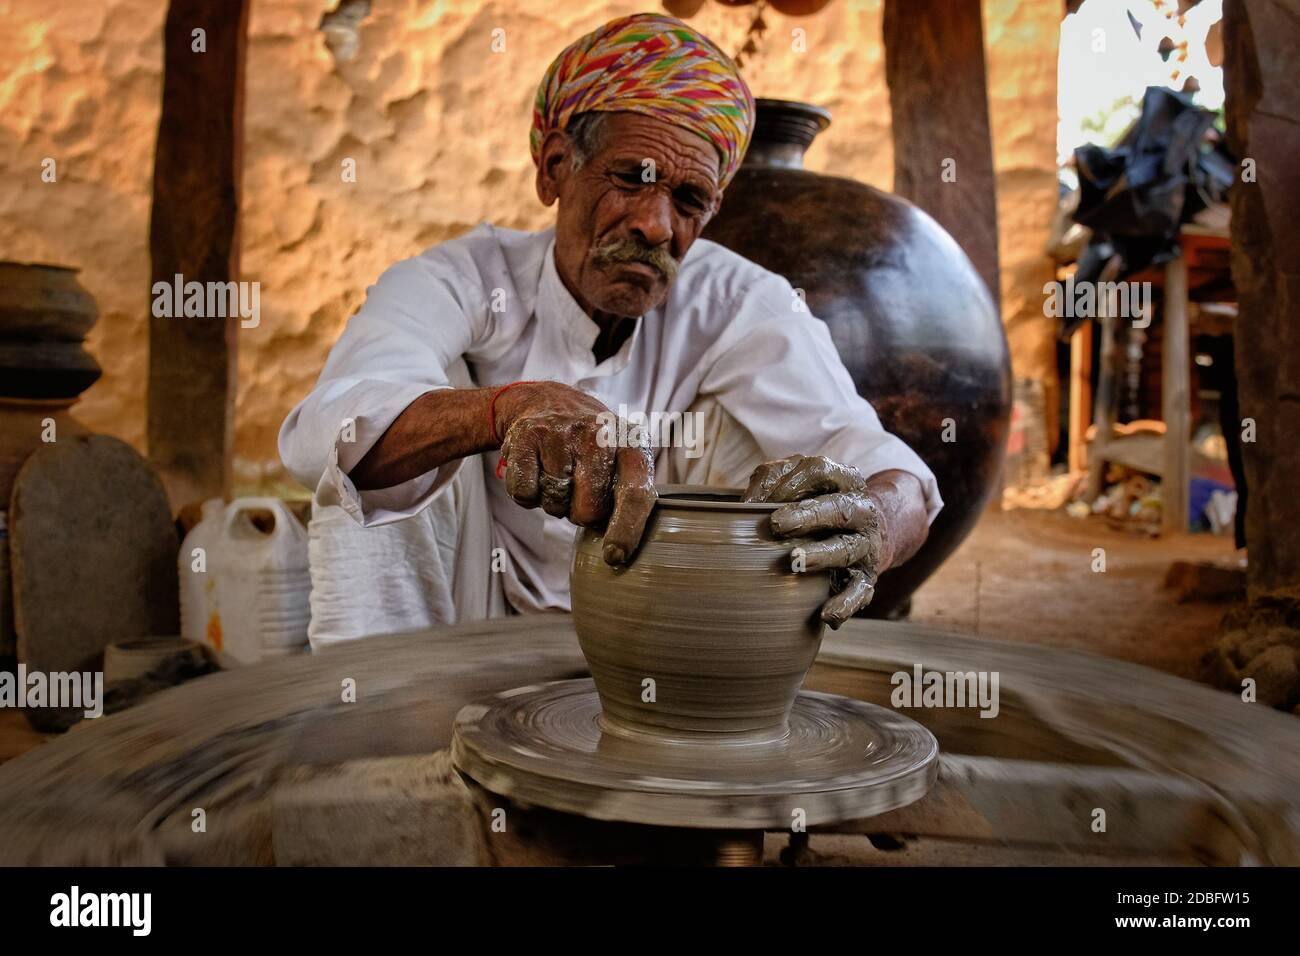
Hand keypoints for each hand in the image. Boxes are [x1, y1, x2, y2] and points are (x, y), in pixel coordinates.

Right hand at [495, 381, 654, 564]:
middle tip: (578, 489)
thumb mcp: (622, 461)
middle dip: (580, 513)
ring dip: (554, 501)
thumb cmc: (593, 447)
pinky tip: (536, 471)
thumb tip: (618, 552)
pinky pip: (524, 493)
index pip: (635, 494)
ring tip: (559, 474)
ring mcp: (562, 432)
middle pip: (588, 510)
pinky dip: (527, 495)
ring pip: (554, 503)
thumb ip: (629, 499)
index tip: (614, 556)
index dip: (626, 530)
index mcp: (632, 444)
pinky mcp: (527, 435)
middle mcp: (600, 434)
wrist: (549, 402)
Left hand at [743, 456, 926, 628]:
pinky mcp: (867, 576)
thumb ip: (772, 486)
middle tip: (777, 524)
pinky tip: (826, 613)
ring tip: (795, 561)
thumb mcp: (799, 486)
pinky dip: (845, 603)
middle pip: (838, 508)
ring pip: (847, 548)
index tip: (758, 499)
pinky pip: (859, 592)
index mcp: (843, 480)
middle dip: (809, 515)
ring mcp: (866, 544)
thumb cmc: (818, 505)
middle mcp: (860, 510)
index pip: (820, 470)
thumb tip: (740, 507)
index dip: (790, 482)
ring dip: (821, 555)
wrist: (868, 531)